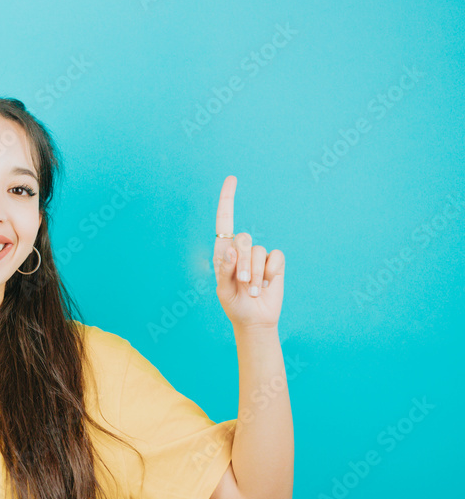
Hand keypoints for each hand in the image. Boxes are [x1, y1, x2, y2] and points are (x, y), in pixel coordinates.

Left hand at [213, 175, 284, 328]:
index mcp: (223, 252)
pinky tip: (267, 284)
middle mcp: (240, 249)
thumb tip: (230, 248)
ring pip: (258, 252)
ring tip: (253, 291)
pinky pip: (275, 257)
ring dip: (255, 275)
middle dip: (242, 264)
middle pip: (243, 239)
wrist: (254, 320)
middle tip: (242, 283)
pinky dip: (270, 273)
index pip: (224, 221)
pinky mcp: (274, 262)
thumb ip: (224, 270)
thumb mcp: (223, 290)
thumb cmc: (234, 304)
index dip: (227, 199)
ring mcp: (258, 255)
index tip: (231, 179)